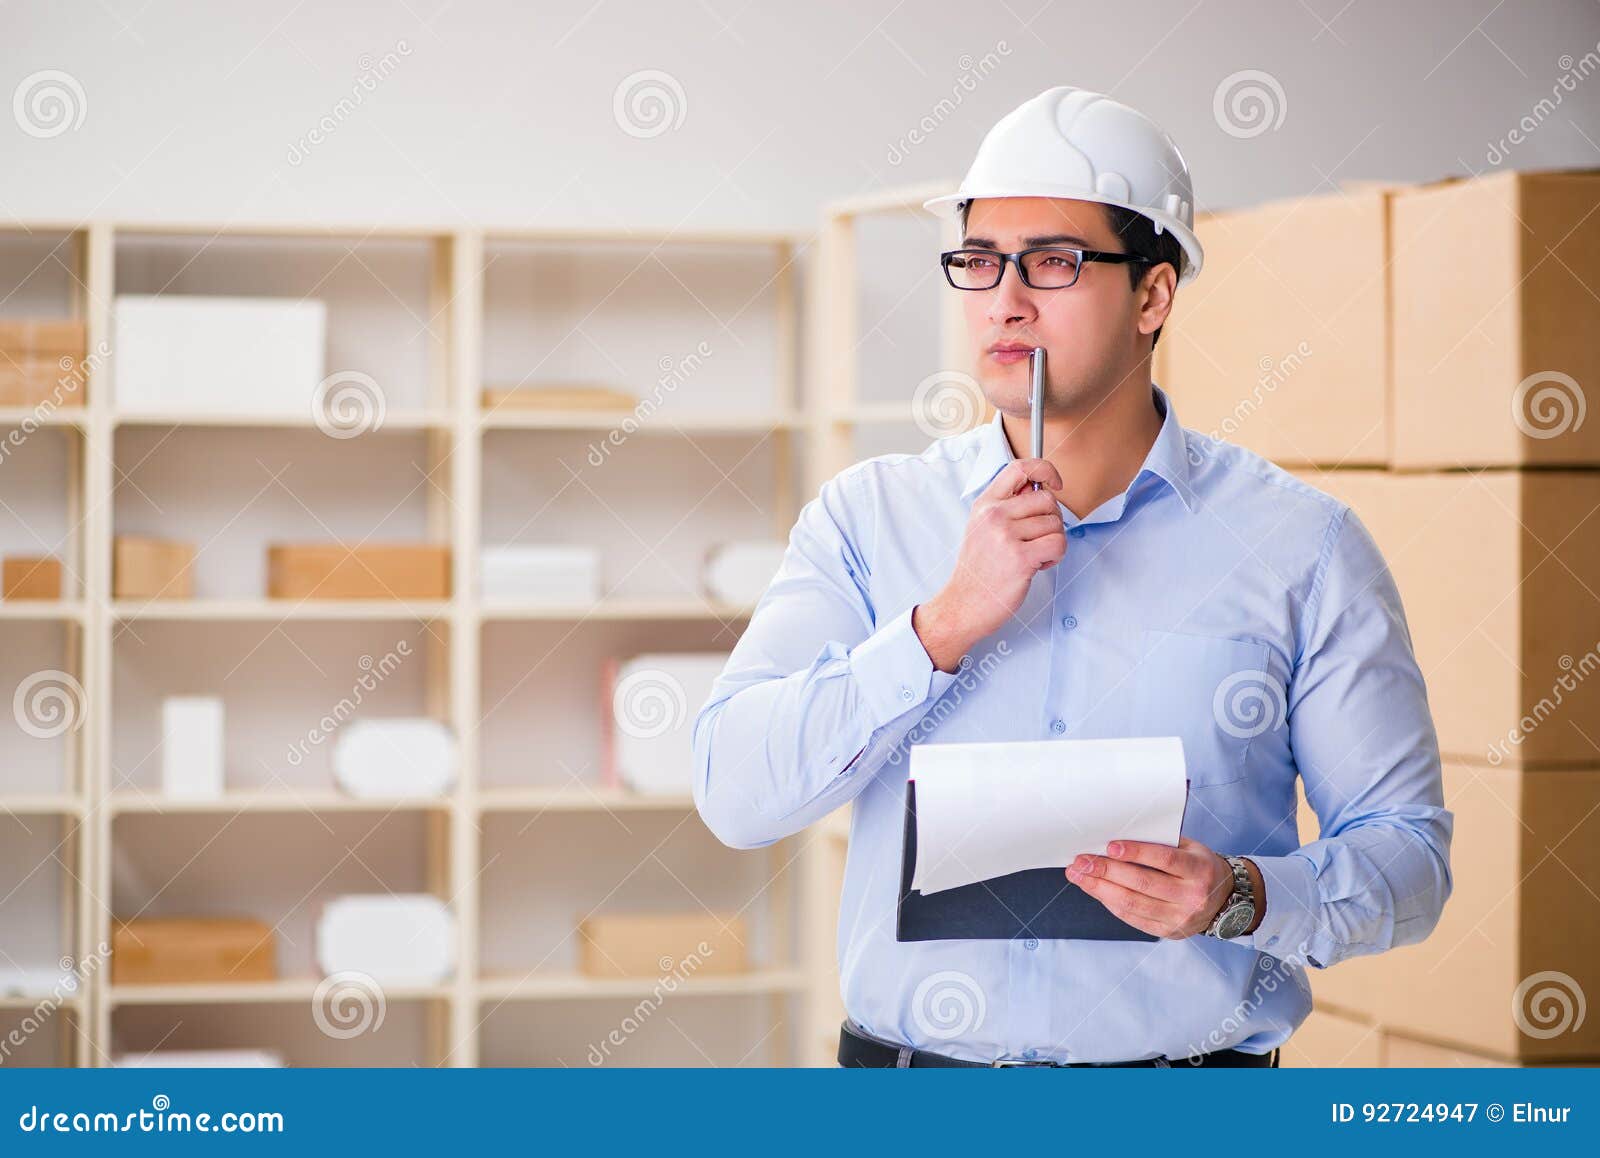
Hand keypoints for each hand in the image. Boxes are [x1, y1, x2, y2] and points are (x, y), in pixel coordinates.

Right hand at [913, 459, 1065, 671]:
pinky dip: (1055, 556)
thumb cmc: (978, 570)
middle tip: (1036, 539)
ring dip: (1052, 542)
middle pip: (1047, 499)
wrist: (963, 605)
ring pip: (1055, 524)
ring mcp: (1005, 536)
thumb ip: (1008, 506)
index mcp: (985, 504)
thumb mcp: (982, 528)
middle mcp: (994, 515)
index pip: (1020, 468)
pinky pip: (1058, 544)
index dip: (1045, 470)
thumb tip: (1039, 487)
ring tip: (1032, 555)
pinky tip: (1038, 565)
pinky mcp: (1020, 558)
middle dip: (1051, 521)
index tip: (1055, 483)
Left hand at [1066, 837, 1262, 938]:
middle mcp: (1192, 896)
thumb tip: (1118, 835)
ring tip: (1079, 876)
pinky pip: (1133, 918)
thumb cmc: (1199, 866)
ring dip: (1100, 889)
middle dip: (1107, 871)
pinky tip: (1095, 890)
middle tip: (1081, 861)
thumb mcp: (1191, 848)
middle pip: (1143, 884)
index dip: (1136, 853)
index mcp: (1199, 869)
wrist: (1225, 901)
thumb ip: (1161, 843)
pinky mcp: (1169, 932)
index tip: (1109, 846)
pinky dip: (1110, 903)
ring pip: (1133, 904)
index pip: (1164, 860)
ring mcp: (1180, 918)